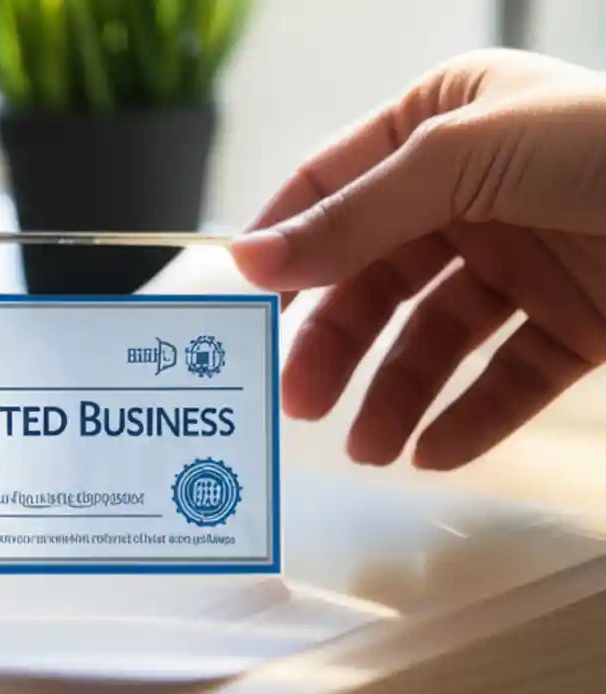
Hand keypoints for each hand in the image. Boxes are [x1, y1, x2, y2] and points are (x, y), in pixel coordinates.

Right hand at [232, 49, 605, 469]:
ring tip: (367, 447)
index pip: (332, 185)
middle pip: (377, 274)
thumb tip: (247, 259)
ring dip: (395, 391)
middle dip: (336, 341)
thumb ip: (354, 216)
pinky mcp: (578, 320)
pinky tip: (434, 452)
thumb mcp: (462, 157)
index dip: (284, 244)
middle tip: (298, 403)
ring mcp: (527, 257)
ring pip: (436, 335)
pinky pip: (508, 376)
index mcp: (440, 122)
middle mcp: (474, 190)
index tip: (241, 308)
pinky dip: (470, 417)